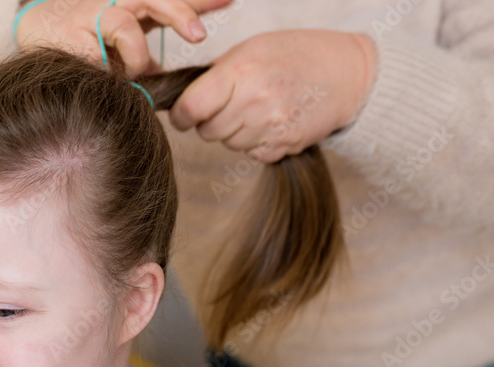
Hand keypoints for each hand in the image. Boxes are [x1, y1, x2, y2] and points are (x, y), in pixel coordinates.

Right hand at [16, 0, 234, 77]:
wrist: (34, 29)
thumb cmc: (82, 38)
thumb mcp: (122, 44)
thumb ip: (146, 55)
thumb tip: (164, 77)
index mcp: (135, 7)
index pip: (174, 0)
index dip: (202, 1)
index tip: (231, 0)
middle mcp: (117, 5)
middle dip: (180, 14)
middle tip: (198, 36)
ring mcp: (93, 17)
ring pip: (125, 25)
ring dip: (135, 54)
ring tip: (132, 74)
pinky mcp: (72, 35)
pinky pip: (95, 54)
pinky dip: (104, 68)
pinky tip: (103, 76)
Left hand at [168, 29, 377, 161]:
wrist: (348, 73)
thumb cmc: (295, 54)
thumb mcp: (252, 49)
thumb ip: (217, 74)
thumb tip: (183, 99)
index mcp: (240, 72)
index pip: (190, 108)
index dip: (181, 115)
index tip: (183, 114)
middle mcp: (253, 101)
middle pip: (207, 131)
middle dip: (212, 121)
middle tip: (232, 104)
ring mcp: (270, 127)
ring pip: (228, 145)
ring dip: (236, 132)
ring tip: (259, 108)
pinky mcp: (283, 146)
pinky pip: (252, 154)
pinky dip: (257, 142)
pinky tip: (274, 120)